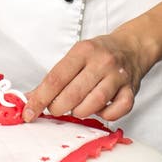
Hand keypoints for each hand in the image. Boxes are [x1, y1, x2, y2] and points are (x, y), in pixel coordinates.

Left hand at [22, 31, 146, 123]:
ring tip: (76, 109)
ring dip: (80, 112)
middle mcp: (101, 62)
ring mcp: (118, 76)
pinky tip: (99, 110)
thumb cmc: (99, 53)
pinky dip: (105, 115)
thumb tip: (31, 98)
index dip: (40, 98)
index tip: (29, 112)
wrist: (132, 46)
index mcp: (83, 51)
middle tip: (55, 109)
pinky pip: (118, 110)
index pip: (56, 78)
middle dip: (58, 107)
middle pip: (74, 93)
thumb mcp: (75, 56)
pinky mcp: (131, 90)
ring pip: (94, 102)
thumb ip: (55, 78)